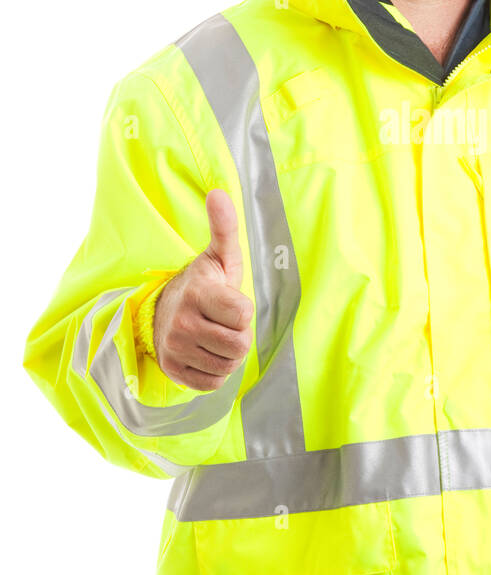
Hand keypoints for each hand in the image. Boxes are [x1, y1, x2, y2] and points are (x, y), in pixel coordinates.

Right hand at [152, 189, 253, 389]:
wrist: (162, 311)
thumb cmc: (203, 284)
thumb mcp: (218, 256)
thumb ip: (225, 227)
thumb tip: (219, 192)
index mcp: (198, 294)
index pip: (244, 316)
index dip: (243, 311)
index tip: (229, 301)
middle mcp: (182, 323)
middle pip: (239, 345)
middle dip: (238, 335)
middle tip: (224, 322)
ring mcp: (175, 349)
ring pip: (228, 366)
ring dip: (228, 354)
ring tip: (214, 334)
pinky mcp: (173, 370)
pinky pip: (214, 383)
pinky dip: (216, 371)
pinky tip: (206, 352)